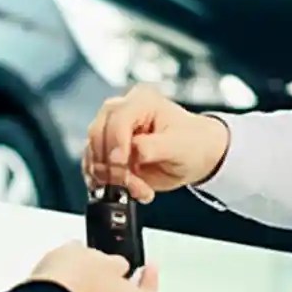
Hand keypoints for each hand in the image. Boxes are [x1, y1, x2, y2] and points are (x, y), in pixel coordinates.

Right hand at [83, 84, 229, 203]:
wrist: (198, 157)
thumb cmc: (193, 143)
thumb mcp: (178, 145)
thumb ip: (152, 147)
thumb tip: (130, 153)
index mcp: (141, 101)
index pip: (116, 119)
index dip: (116, 144)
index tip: (122, 164)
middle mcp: (121, 112)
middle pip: (97, 136)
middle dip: (111, 165)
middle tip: (129, 183)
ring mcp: (112, 133)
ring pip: (93, 155)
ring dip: (110, 178)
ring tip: (139, 189)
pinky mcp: (108, 153)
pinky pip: (95, 169)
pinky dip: (107, 184)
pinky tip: (129, 191)